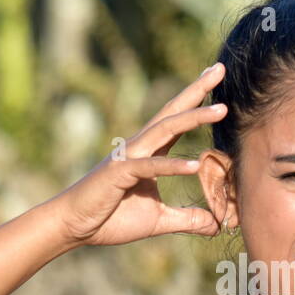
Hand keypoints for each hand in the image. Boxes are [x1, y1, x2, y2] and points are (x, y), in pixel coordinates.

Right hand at [54, 63, 226, 245]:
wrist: (74, 225)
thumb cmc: (111, 219)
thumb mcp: (159, 221)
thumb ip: (188, 220)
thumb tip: (216, 226)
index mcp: (150, 153)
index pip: (178, 122)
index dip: (197, 101)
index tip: (217, 79)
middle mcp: (140, 147)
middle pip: (173, 113)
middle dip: (197, 90)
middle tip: (220, 68)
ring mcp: (129, 157)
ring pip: (165, 130)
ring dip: (193, 118)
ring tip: (221, 109)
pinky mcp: (119, 173)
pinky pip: (150, 166)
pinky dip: (173, 167)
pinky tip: (195, 166)